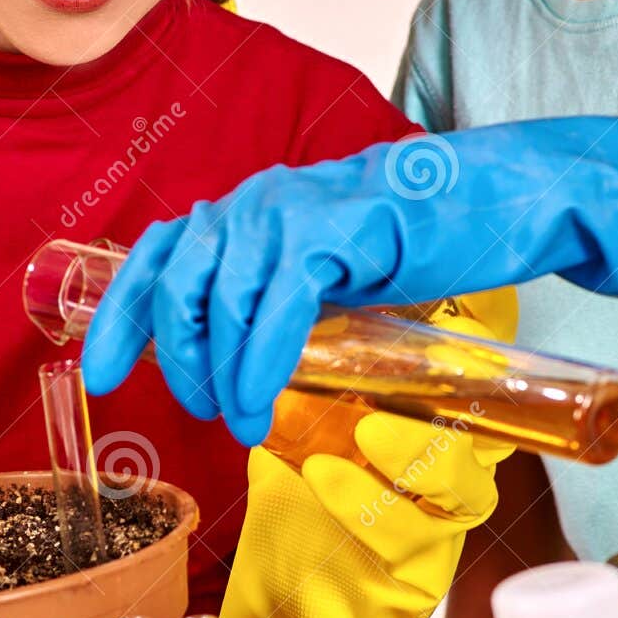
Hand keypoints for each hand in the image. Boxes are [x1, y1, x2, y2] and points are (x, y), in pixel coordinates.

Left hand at [80, 119, 617, 441]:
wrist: (512, 200)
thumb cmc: (429, 242)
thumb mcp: (339, 275)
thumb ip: (290, 301)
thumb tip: (248, 363)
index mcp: (255, 207)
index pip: (162, 253)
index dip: (123, 314)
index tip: (104, 373)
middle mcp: (263, 199)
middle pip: (179, 279)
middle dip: (178, 358)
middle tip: (207, 409)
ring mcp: (301, 209)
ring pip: (222, 298)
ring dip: (221, 372)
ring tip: (243, 418)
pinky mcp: (344, 228)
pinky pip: (278, 300)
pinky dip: (262, 357)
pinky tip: (266, 395)